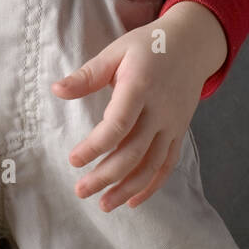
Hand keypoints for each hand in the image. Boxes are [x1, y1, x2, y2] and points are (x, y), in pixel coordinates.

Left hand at [51, 18, 206, 210]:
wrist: (192, 44)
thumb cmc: (149, 46)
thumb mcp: (116, 51)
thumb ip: (87, 75)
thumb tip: (56, 90)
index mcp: (140, 86)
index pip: (118, 124)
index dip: (95, 146)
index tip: (74, 160)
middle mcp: (159, 110)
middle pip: (133, 151)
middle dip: (106, 176)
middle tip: (81, 191)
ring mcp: (172, 124)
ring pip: (151, 164)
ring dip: (128, 188)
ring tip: (104, 204)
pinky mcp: (179, 132)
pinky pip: (168, 164)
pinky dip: (152, 185)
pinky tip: (133, 201)